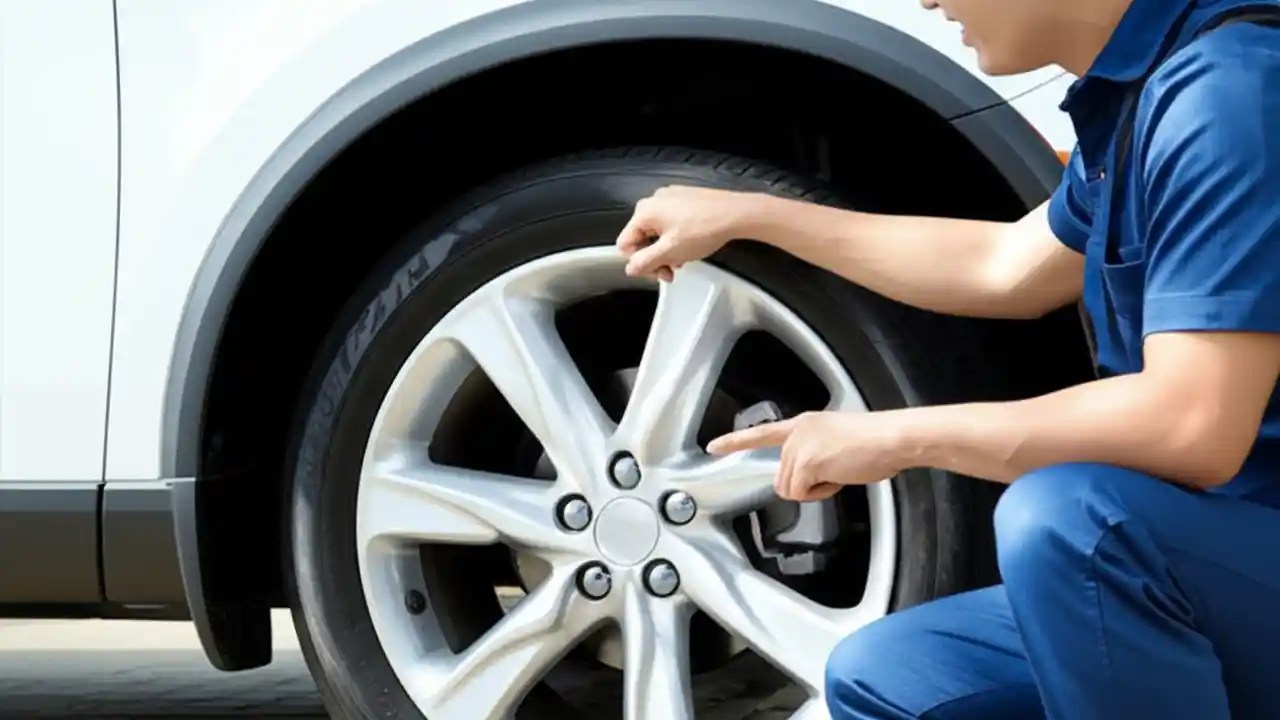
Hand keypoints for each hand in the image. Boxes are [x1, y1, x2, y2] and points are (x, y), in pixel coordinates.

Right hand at [616, 185, 763, 280]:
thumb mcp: (670, 252)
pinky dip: (676, 237)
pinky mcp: (684, 199)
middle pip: (641, 238)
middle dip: (655, 258)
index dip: (640, 263)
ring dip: (666, 250)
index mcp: (644, 212)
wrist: (736, 213)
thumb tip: (631, 268)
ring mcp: (670, 198)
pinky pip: (671, 222)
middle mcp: (653, 201)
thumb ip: (645, 262)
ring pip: (657, 232)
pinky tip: (690, 245)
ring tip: (683, 259)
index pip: (625, 244)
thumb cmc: (704, 229)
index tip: (658, 272)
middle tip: (671, 271)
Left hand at [706, 411, 905, 501]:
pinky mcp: (805, 463)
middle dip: (806, 484)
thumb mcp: (836, 441)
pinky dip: (821, 493)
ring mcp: (798, 447)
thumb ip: (815, 453)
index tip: (712, 447)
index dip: (735, 442)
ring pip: (789, 489)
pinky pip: (801, 494)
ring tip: (840, 471)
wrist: (891, 438)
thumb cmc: (876, 442)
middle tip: (836, 471)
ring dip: (814, 489)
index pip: (762, 432)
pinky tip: (839, 476)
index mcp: (803, 424)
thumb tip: (810, 475)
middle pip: (782, 477)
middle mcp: (796, 433)